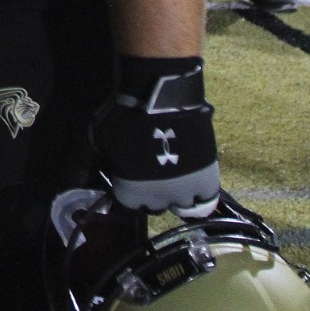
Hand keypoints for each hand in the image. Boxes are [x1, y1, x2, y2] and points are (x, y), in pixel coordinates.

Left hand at [92, 58, 220, 215]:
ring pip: (182, 205)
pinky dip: (202, 194)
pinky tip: (198, 184)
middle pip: (156, 206)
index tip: (132, 181)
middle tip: (155, 176)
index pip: (129, 204)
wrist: (159, 104)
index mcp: (129, 192)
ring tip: (179, 179)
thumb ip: (109, 158)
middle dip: (155, 194)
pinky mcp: (207, 181)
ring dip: (179, 194)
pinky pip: (206, 199)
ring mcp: (184, 192)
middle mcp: (156, 199)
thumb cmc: (123, 119)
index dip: (131, 192)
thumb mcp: (102, 140)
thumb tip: (113, 162)